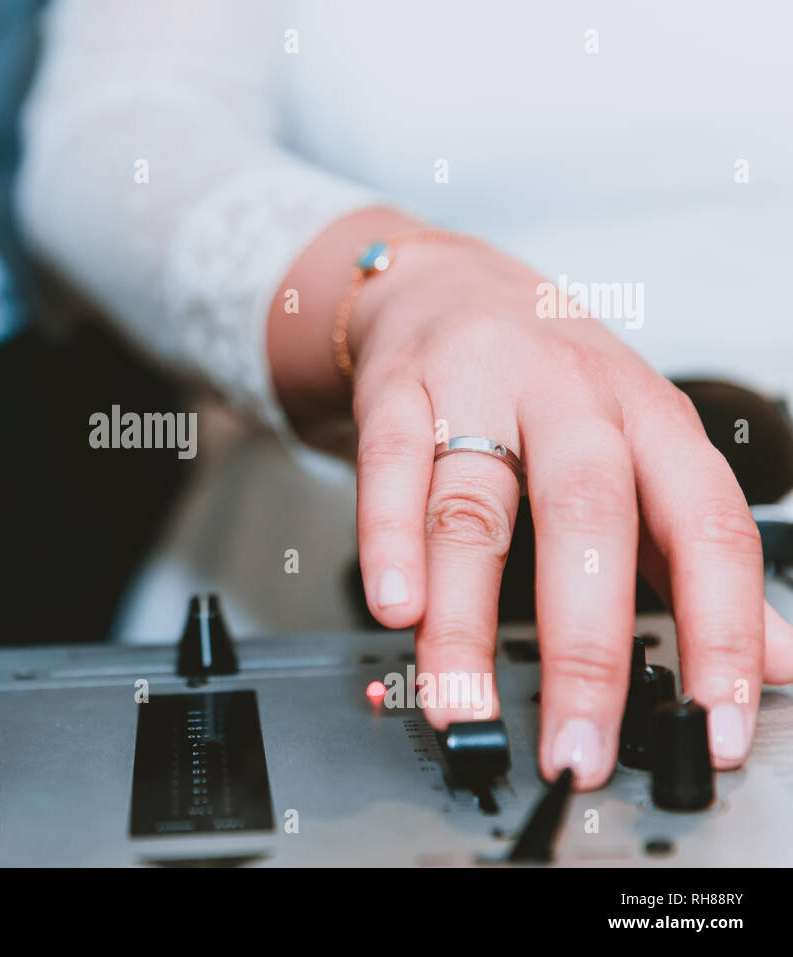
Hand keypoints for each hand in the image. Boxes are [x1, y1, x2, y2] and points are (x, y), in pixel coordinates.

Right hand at [269, 209, 792, 789]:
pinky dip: (389, 540)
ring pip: (475, 506)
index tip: (715, 727)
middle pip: (588, 517)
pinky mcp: (398, 390)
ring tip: (462, 703)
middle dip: (584, 646)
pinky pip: (392, 465)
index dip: (723, 633)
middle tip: (575, 743)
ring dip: (465, 617)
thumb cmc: (546, 382)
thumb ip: (691, 556)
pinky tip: (394, 606)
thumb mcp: (640, 448)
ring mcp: (480, 387)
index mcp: (652, 420)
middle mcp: (573, 397)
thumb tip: (774, 659)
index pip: (707, 527)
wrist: (444, 284)